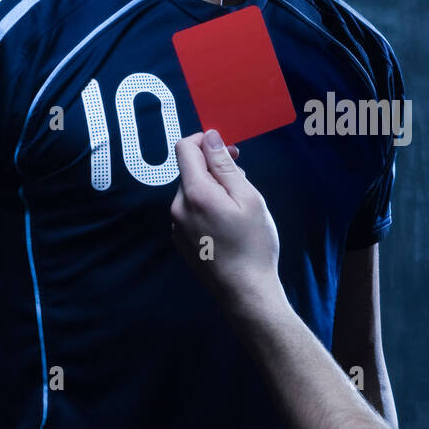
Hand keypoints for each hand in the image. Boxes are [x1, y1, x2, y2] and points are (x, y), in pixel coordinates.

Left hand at [171, 130, 282, 312]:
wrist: (245, 291)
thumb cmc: (253, 244)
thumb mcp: (248, 198)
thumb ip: (225, 165)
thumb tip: (210, 137)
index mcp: (194, 193)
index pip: (185, 148)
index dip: (206, 141)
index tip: (229, 152)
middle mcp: (178, 207)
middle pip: (190, 171)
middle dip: (214, 169)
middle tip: (243, 181)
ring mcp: (176, 226)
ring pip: (191, 192)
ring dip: (212, 190)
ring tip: (238, 209)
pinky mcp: (180, 240)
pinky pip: (190, 212)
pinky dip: (206, 208)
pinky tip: (227, 226)